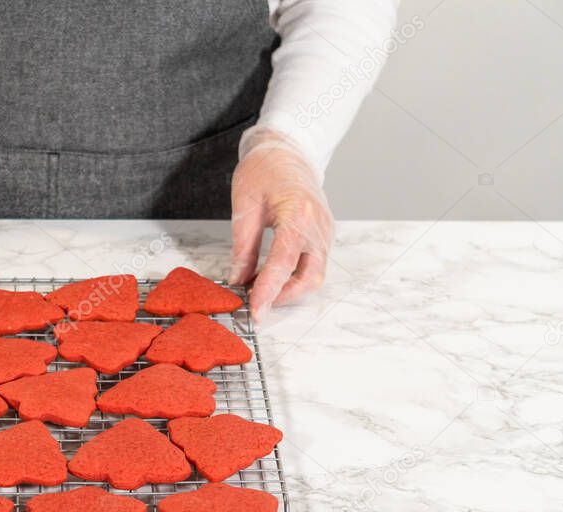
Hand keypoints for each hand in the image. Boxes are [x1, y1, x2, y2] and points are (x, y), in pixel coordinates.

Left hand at [229, 129, 333, 320]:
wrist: (287, 149)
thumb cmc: (264, 170)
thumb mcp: (244, 206)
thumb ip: (243, 248)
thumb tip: (238, 281)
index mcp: (298, 214)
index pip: (283, 263)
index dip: (268, 291)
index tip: (254, 312)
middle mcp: (318, 226)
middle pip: (308, 277)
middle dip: (282, 296)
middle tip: (254, 303)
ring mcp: (325, 231)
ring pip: (314, 275)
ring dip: (289, 289)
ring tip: (259, 290)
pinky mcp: (323, 234)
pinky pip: (313, 264)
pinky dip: (293, 276)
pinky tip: (270, 277)